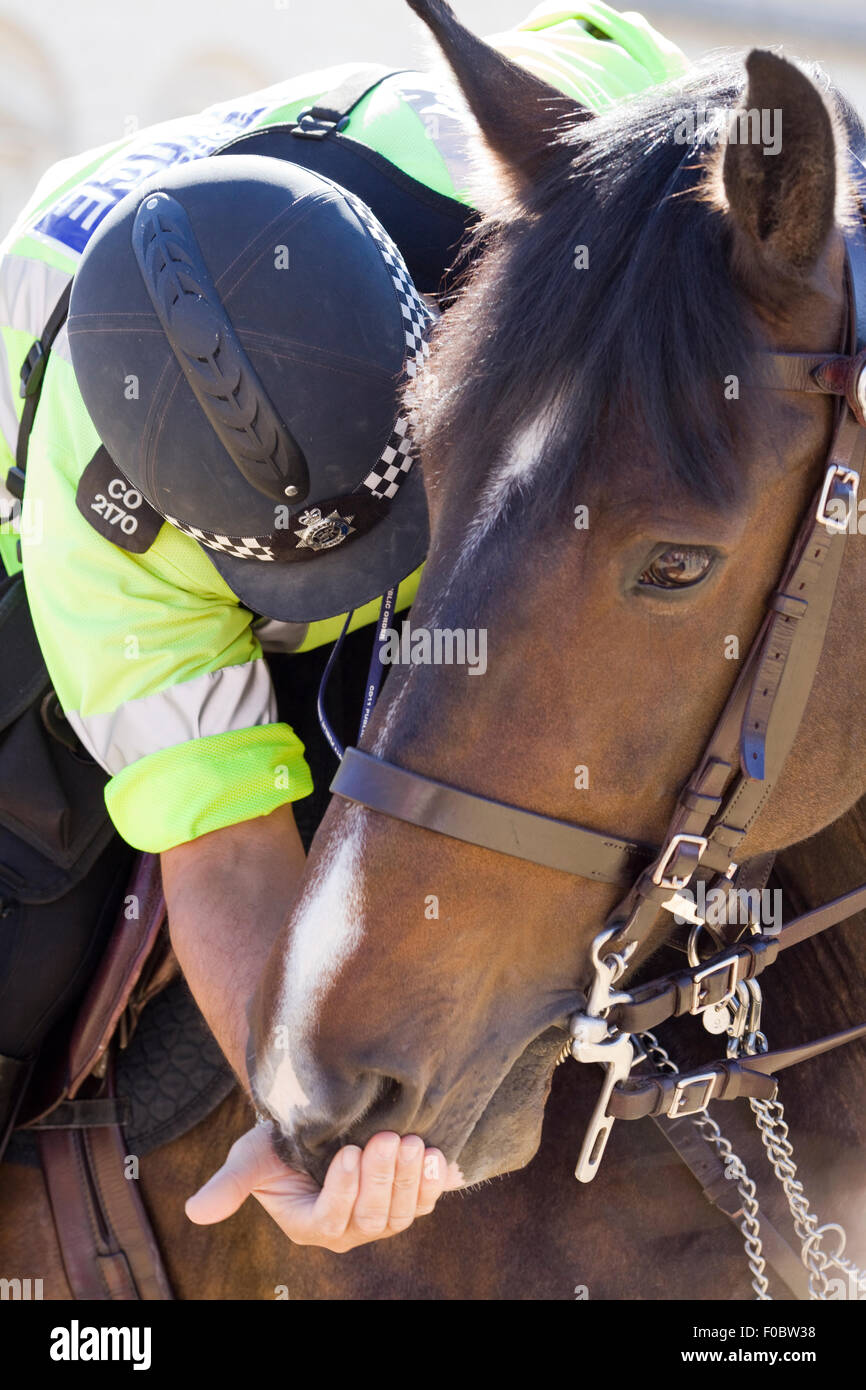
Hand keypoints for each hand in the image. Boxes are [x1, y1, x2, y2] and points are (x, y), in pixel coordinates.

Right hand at [185, 1124, 459, 1251]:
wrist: (322, 1125)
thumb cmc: (282, 1142)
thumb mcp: (252, 1157)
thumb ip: (230, 1184)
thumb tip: (194, 1211)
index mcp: (310, 1224)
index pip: (330, 1219)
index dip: (344, 1190)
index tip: (350, 1151)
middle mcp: (348, 1229)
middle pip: (370, 1218)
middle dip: (381, 1178)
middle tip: (388, 1138)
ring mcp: (379, 1218)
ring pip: (400, 1213)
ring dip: (407, 1178)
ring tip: (410, 1140)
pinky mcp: (405, 1201)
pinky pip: (423, 1201)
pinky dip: (432, 1182)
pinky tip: (435, 1154)